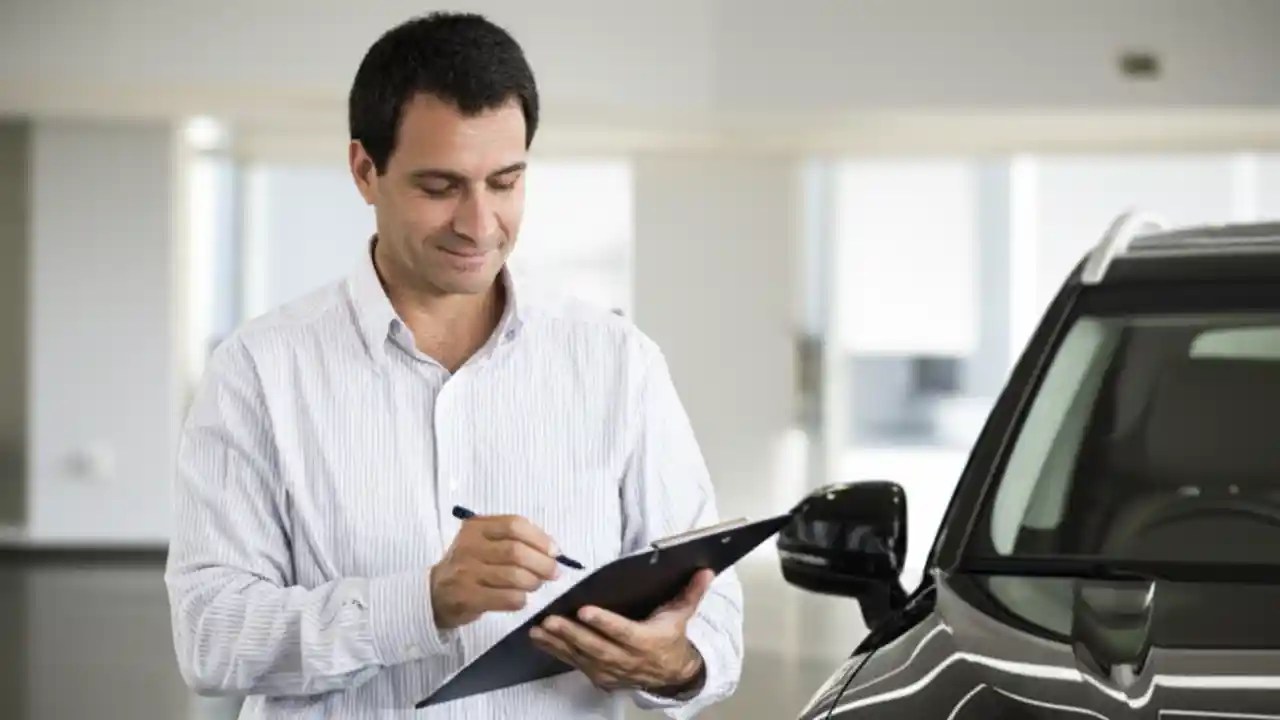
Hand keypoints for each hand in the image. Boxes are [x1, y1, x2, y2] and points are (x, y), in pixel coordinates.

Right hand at [430, 514, 560, 629]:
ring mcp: (466, 572)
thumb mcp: (483, 543)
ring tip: (536, 585)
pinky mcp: (467, 597)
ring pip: (513, 576)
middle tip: (553, 573)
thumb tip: (552, 551)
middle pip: (516, 552)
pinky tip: (521, 599)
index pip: (514, 525)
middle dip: (542, 563)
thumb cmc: (469, 565)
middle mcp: (469, 546)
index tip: (555, 551)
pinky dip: (521, 599)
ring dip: (533, 582)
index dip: (540, 538)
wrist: (434, 593)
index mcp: (476, 527)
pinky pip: (506, 598)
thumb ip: (513, 541)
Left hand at [530, 568, 714, 694]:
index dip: (604, 623)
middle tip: (550, 619)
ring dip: (558, 643)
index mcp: (647, 642)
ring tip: (537, 629)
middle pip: (596, 647)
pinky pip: (574, 664)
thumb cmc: (671, 638)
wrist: (670, 675)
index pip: (623, 632)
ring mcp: (610, 671)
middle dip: (571, 634)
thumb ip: (691, 593)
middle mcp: (627, 660)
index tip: (584, 610)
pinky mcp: (598, 676)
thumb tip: (706, 571)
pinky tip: (539, 639)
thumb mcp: (682, 615)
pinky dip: (555, 652)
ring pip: (581, 657)